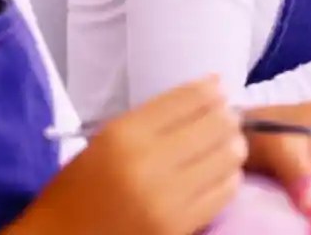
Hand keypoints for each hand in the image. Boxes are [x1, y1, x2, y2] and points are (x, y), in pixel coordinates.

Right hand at [9, 78, 245, 234]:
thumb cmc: (78, 191)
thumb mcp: (104, 141)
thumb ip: (153, 119)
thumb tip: (210, 90)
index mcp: (123, 135)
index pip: (188, 98)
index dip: (211, 90)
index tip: (217, 90)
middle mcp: (147, 163)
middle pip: (216, 124)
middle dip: (227, 118)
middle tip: (226, 120)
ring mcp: (166, 199)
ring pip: (228, 156)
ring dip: (232, 146)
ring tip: (225, 146)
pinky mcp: (178, 227)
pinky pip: (225, 191)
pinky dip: (228, 178)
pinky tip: (217, 175)